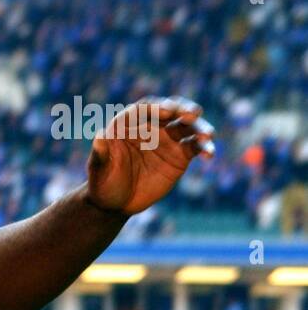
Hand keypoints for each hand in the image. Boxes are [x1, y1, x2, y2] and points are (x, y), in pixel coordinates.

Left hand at [85, 96, 214, 215]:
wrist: (116, 203)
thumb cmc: (102, 183)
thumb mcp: (98, 170)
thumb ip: (100, 154)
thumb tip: (99, 138)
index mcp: (128, 124)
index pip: (144, 108)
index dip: (156, 107)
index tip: (167, 111)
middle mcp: (150, 126)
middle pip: (170, 110)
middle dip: (182, 108)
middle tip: (193, 113)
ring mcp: (167, 139)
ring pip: (187, 126)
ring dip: (199, 127)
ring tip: (208, 135)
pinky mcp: (180, 155)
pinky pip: (195, 147)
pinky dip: (205, 148)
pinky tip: (209, 154)